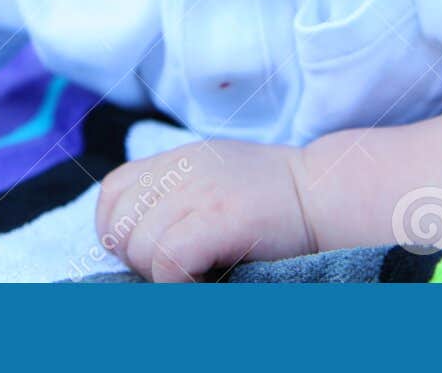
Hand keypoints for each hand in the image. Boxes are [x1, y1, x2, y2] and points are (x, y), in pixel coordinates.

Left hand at [95, 139, 315, 281]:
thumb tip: (136, 244)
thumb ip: (178, 196)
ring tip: (198, 275)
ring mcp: (199, 190)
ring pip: (141, 246)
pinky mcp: (218, 217)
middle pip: (120, 225)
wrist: (329, 194)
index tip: (150, 253)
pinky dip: (178, 283)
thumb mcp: (218, 180)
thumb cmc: (278, 202)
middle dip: (140, 259)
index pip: (113, 193)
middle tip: (179, 269)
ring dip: (161, 274)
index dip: (120, 232)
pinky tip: (205, 282)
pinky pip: (168, 259)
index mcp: (178, 159)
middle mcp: (182, 168)